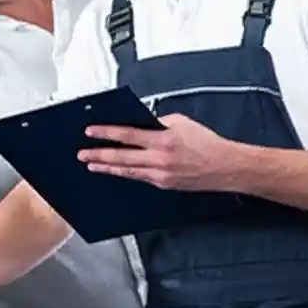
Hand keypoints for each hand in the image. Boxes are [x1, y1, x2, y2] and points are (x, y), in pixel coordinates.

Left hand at [78, 113, 238, 190]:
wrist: (225, 166)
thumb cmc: (207, 143)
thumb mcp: (181, 123)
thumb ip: (158, 123)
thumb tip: (141, 123)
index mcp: (163, 139)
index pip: (127, 135)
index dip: (106, 133)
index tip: (90, 131)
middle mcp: (159, 159)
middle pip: (122, 157)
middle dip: (99, 155)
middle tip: (82, 154)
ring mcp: (161, 174)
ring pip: (127, 171)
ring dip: (107, 168)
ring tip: (92, 165)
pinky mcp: (164, 184)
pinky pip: (140, 178)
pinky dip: (126, 174)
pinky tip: (115, 172)